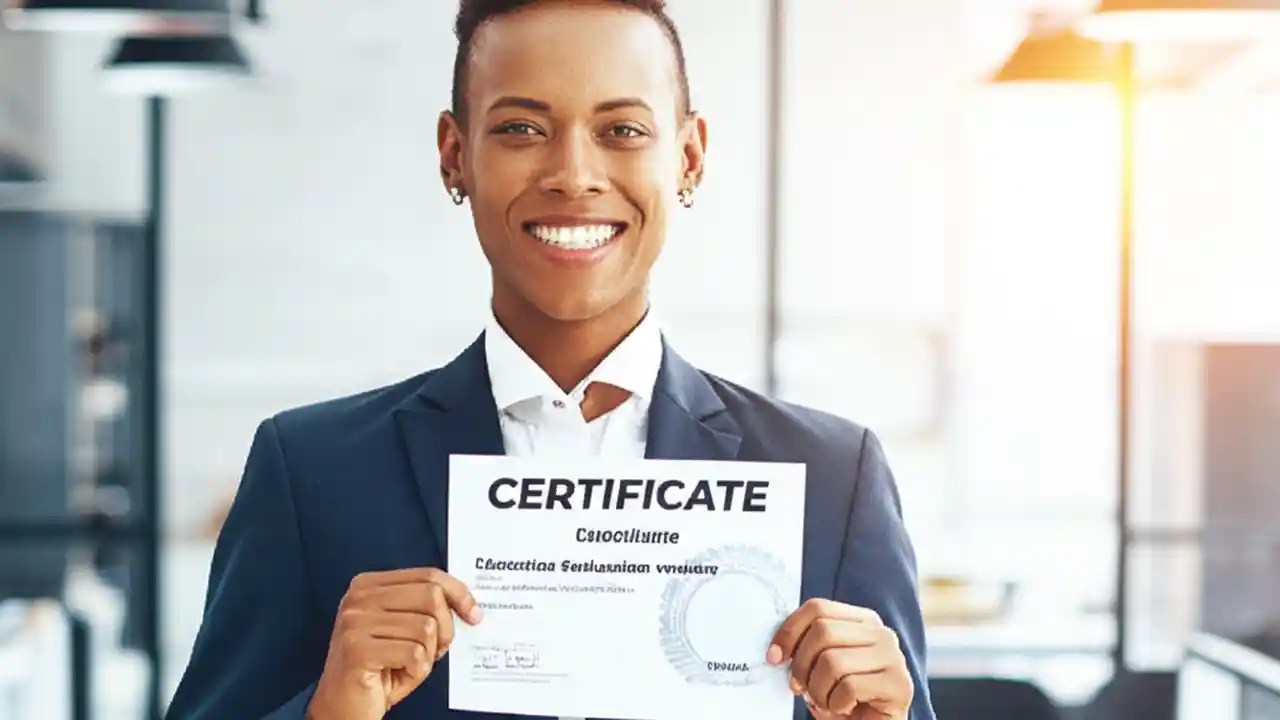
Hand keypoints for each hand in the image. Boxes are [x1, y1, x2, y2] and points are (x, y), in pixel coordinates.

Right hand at [306, 568, 481, 719]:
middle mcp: (358, 599)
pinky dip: (417, 670)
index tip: (473, 613)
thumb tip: (467, 605)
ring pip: (425, 627)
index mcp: (369, 585)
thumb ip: (425, 609)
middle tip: (437, 649)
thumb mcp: (402, 629)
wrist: (343, 707)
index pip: (428, 575)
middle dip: (446, 627)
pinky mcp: (357, 650)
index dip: (458, 593)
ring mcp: (355, 623)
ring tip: (410, 665)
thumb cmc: (379, 669)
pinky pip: (414, 653)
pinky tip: (400, 674)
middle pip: (431, 595)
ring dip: (428, 654)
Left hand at [766, 599, 912, 719]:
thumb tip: (777, 649)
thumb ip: (807, 647)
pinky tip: (844, 708)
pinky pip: (849, 687)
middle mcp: (881, 633)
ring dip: (818, 690)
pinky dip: (836, 704)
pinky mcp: (899, 685)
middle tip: (799, 687)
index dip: (790, 631)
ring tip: (825, 701)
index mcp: (862, 620)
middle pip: (823, 631)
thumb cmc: (844, 698)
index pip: (818, 608)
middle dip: (801, 665)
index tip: (774, 656)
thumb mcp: (822, 666)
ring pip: (833, 661)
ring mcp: (893, 657)